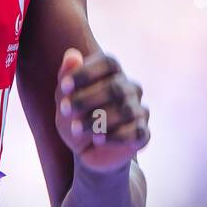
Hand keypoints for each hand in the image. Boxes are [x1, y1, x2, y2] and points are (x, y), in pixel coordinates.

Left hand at [55, 48, 149, 174]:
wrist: (86, 151)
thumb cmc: (75, 118)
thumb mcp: (64, 99)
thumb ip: (66, 77)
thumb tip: (71, 55)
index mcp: (112, 74)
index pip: (108, 62)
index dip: (86, 72)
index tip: (65, 86)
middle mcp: (129, 89)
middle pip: (115, 87)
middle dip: (87, 99)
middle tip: (65, 110)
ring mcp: (139, 111)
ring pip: (125, 110)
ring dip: (97, 120)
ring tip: (76, 129)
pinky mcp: (143, 134)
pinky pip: (136, 132)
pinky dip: (114, 136)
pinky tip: (97, 140)